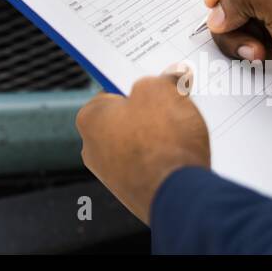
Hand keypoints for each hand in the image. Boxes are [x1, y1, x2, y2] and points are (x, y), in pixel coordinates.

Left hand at [76, 70, 209, 223]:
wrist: (178, 194)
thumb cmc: (162, 139)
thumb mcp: (164, 90)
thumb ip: (165, 79)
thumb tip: (174, 76)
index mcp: (90, 118)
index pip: (111, 91)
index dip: (137, 84)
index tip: (156, 83)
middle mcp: (93, 149)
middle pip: (125, 119)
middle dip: (148, 112)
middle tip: (173, 105)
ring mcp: (112, 176)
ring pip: (138, 145)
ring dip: (158, 138)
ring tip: (181, 132)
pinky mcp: (133, 194)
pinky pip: (148, 168)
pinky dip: (162, 161)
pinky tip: (180, 156)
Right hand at [204, 0, 271, 119]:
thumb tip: (215, 12)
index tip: (219, 0)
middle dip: (227, 8)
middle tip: (241, 23)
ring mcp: (263, 6)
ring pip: (222, 13)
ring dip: (236, 35)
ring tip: (260, 49)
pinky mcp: (260, 31)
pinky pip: (231, 35)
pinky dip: (242, 48)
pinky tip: (265, 56)